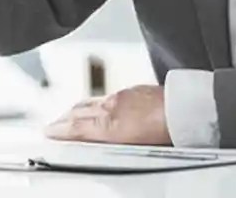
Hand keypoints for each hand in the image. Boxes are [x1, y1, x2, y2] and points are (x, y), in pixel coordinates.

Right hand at [44, 86, 171, 145]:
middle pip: (80, 112)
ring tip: (71, 114)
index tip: (48, 131)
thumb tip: (91, 141)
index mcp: (108, 123)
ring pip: (93, 102)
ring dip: (77, 109)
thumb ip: (108, 142)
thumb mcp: (131, 145)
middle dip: (63, 119)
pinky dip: (96, 103)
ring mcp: (123, 96)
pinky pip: (108, 96)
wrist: (187, 109)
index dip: (60, 130)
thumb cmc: (165, 130)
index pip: (77, 127)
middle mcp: (112, 107)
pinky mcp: (136, 90)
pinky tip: (102, 106)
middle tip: (54, 125)